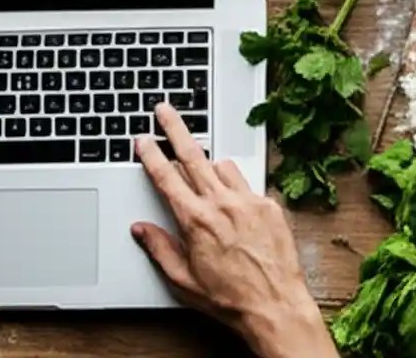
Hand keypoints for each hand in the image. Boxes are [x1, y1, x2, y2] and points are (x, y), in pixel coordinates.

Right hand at [133, 104, 336, 357]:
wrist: (275, 305)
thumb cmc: (229, 298)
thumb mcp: (182, 280)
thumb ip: (159, 248)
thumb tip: (141, 228)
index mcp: (195, 220)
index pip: (167, 178)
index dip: (151, 156)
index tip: (143, 140)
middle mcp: (223, 204)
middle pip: (193, 155)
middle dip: (176, 129)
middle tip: (165, 110)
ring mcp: (249, 201)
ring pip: (224, 167)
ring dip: (211, 167)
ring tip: (206, 181)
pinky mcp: (270, 206)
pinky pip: (249, 186)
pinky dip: (237, 191)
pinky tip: (237, 210)